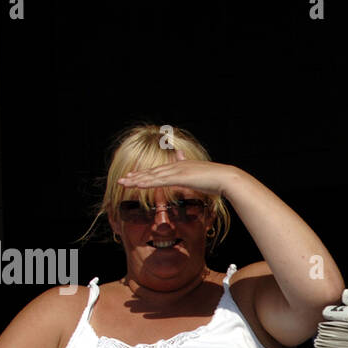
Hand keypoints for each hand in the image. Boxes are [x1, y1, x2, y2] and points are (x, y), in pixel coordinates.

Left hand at [118, 151, 239, 197]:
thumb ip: (191, 170)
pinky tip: (137, 184)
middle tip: (122, 180)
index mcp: (180, 166)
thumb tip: (185, 163)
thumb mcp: (201, 175)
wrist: (225, 178)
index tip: (134, 177)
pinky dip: (147, 182)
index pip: (159, 171)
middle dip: (136, 176)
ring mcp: (177, 171)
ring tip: (123, 183)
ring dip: (136, 180)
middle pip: (152, 172)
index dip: (145, 174)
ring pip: (152, 176)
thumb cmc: (216, 180)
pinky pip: (160, 181)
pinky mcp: (179, 177)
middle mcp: (176, 166)